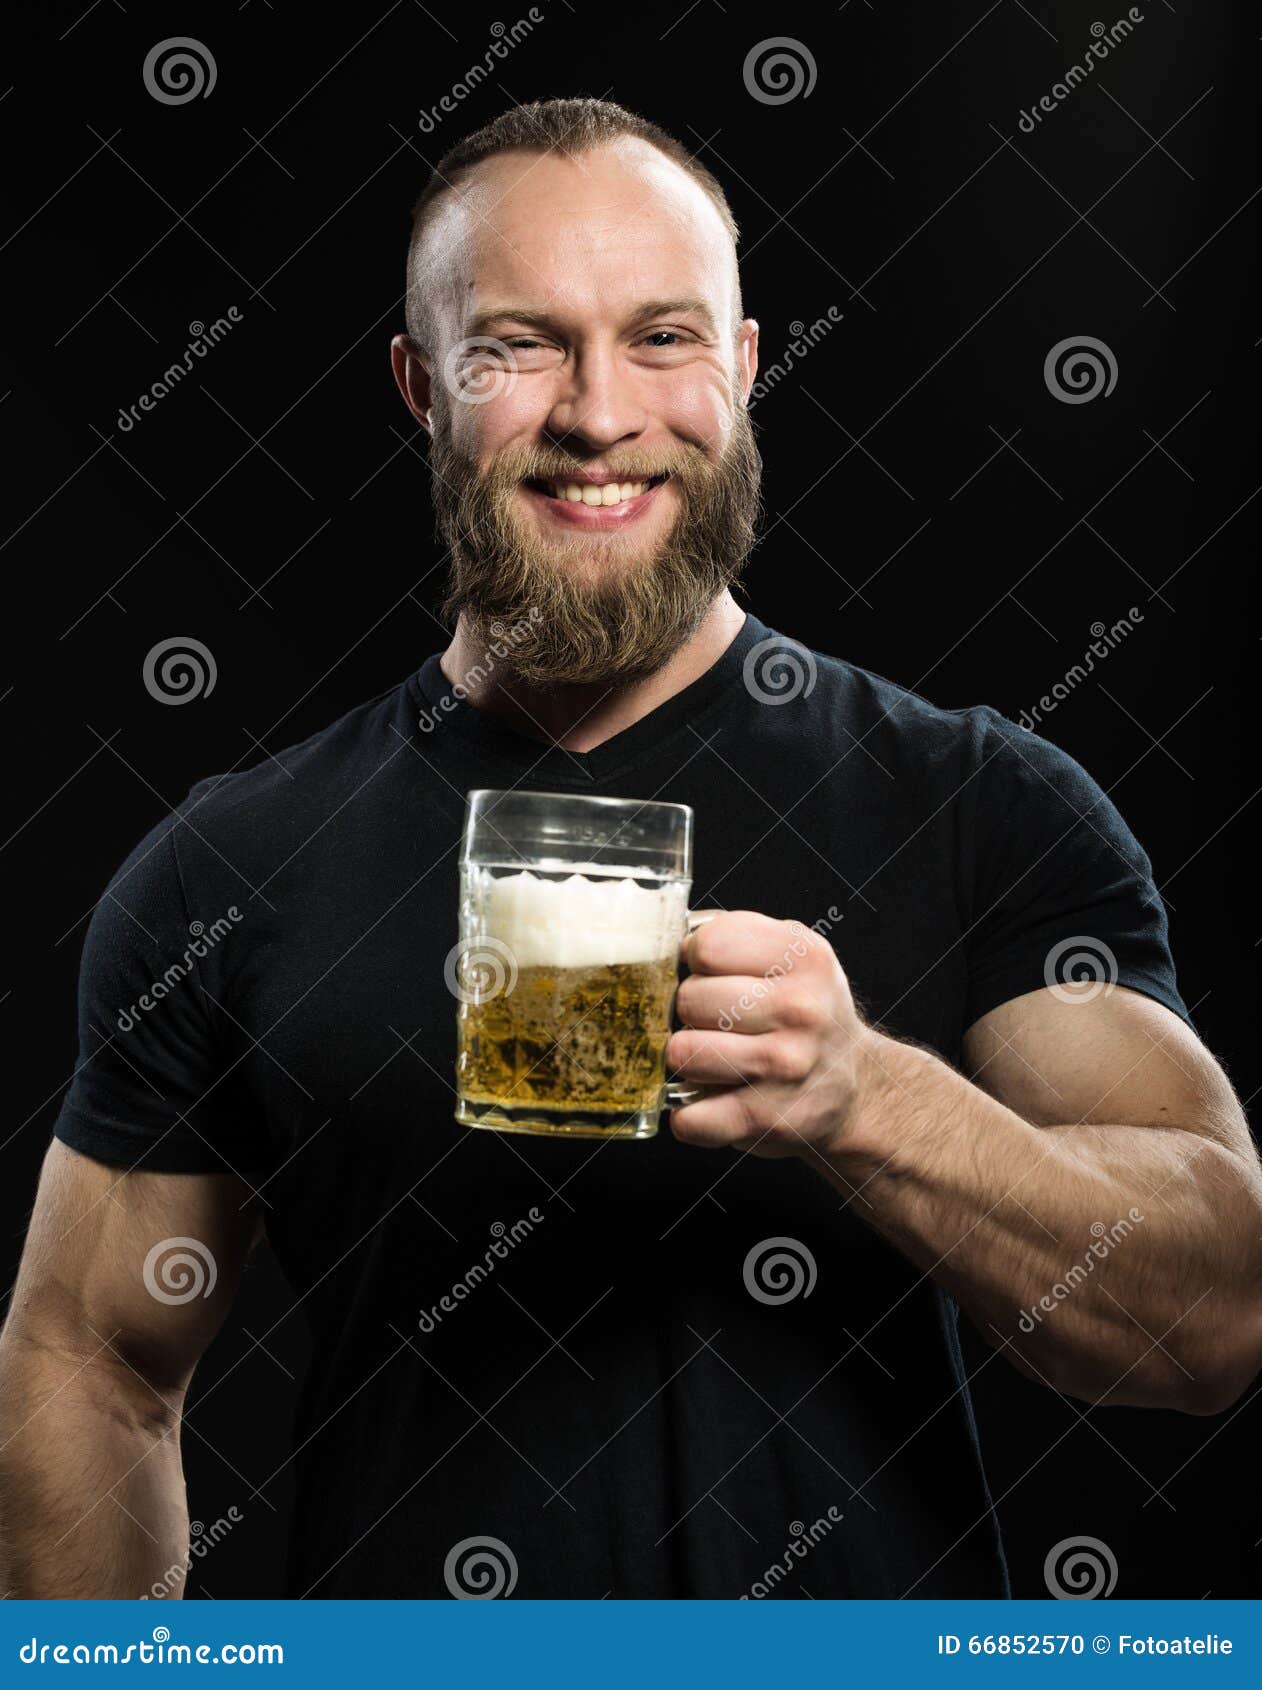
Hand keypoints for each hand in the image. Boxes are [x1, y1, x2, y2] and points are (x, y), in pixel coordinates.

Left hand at [666, 911, 873, 1158]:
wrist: (858, 1086)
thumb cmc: (808, 1013)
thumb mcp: (793, 953)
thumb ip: (735, 932)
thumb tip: (668, 936)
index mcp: (804, 958)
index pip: (708, 946)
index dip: (696, 959)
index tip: (711, 973)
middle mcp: (800, 1010)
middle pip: (689, 999)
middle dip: (691, 1011)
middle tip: (717, 1021)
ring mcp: (783, 1067)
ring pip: (681, 1054)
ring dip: (687, 1059)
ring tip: (715, 1057)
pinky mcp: (765, 1118)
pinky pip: (689, 1119)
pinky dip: (688, 1116)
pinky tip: (710, 1099)